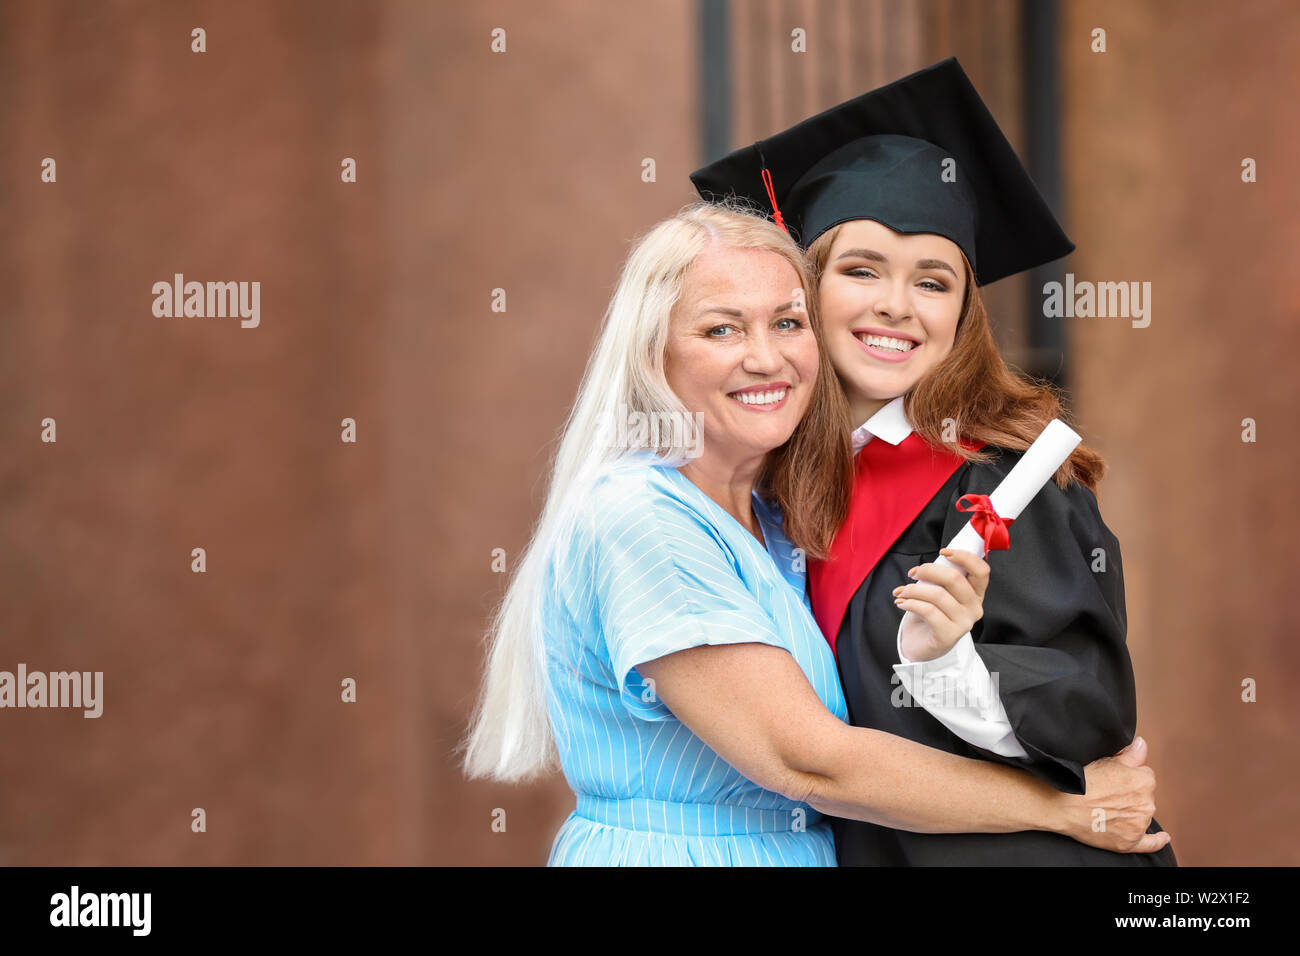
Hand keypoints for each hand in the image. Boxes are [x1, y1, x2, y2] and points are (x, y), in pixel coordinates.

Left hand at [895, 547, 989, 661]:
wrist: (920, 645)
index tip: (943, 551)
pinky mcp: (949, 635)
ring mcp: (964, 623)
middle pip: (955, 579)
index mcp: (975, 594)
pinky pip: (928, 611)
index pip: (981, 571)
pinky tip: (901, 602)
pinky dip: (910, 603)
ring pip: (938, 595)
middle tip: (913, 572)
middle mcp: (974, 608)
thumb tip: (932, 563)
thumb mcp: (938, 591)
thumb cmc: (929, 614)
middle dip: (929, 570)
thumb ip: (941, 577)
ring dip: (913, 589)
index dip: (965, 557)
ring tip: (900, 591)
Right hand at [1061, 736, 1172, 853]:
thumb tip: (1143, 744)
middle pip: (1145, 795)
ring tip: (1108, 808)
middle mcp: (1147, 803)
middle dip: (1131, 793)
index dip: (1128, 775)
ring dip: (1132, 811)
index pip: (1144, 775)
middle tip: (1108, 793)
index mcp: (1145, 780)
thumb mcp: (1107, 760)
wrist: (1063, 805)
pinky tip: (1163, 837)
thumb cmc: (1083, 781)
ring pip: (1142, 814)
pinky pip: (1151, 843)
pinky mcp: (1130, 842)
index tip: (1114, 779)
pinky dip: (1158, 840)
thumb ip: (1132, 753)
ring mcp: (1139, 825)